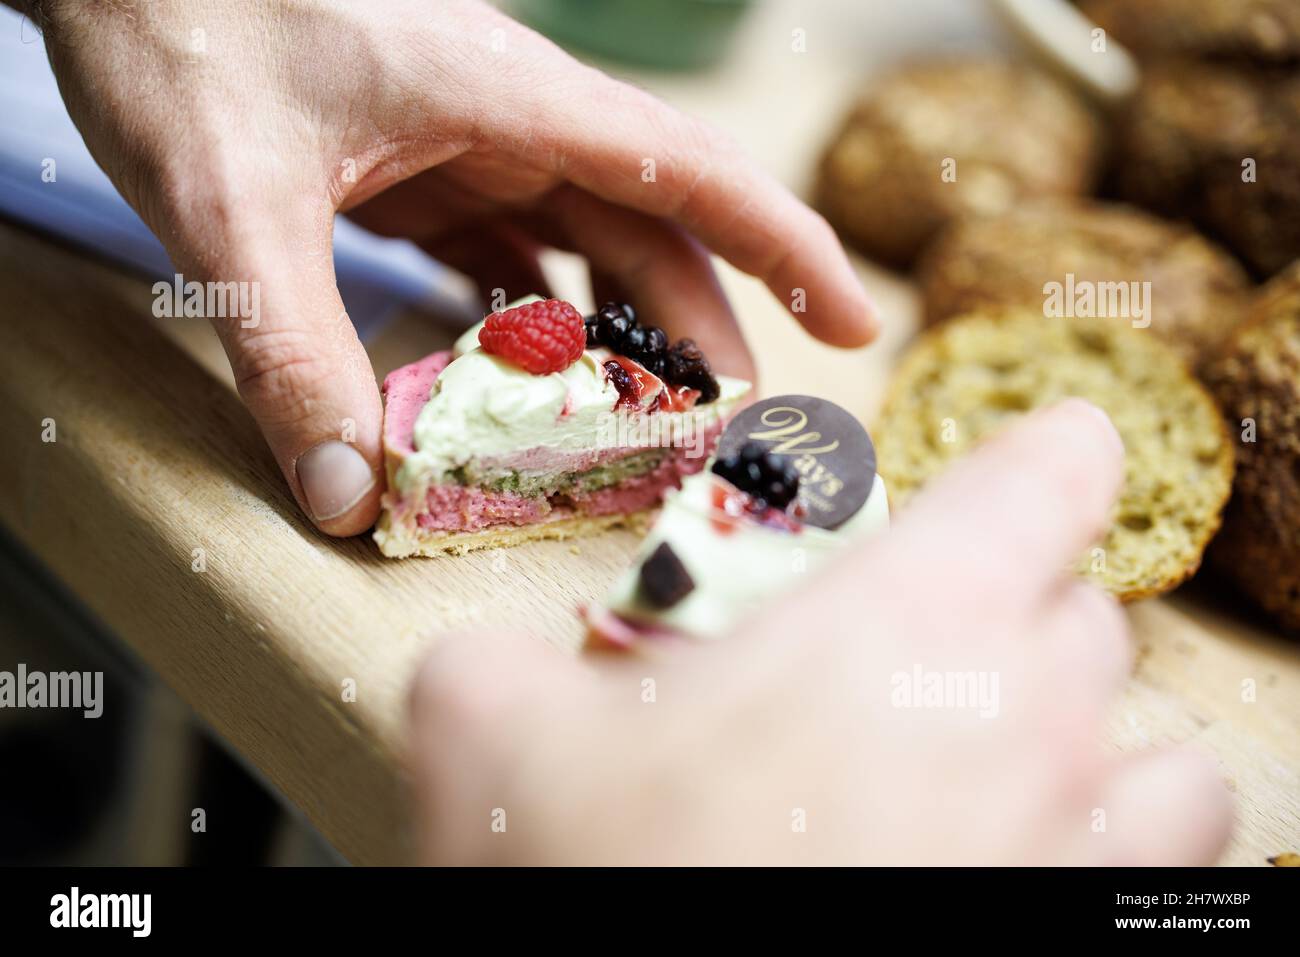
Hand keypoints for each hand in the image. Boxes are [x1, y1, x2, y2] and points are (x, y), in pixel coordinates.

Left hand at [36, 0, 875, 534]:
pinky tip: (521, 379)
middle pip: (646, 230)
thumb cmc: (175, 17)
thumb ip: (291, 347)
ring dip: (611, 334)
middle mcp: (507, 114)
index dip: (784, 247)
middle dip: (694, 331)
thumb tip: (348, 491)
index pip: (687, 172)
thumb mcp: (229, 197)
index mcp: (506, 93)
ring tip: (631, 426)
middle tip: (716, 432)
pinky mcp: (415, 165)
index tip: (852, 321)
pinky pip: (503, 248)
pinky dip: (524, 317)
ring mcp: (463, 139)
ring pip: (581, 243)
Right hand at [408, 401, 1231, 863]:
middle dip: (1003, 607)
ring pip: (1140, 725)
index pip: (1053, 474)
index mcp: (900, 622)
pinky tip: (1037, 837)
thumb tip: (493, 670)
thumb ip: (500, 662)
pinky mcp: (1083, 920)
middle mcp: (1022, 715)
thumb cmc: (607, 882)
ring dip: (1077, 718)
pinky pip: (1170, 842)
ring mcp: (1074, 834)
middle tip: (908, 652)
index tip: (1030, 465)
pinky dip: (1124, 823)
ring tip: (990, 747)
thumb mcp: (493, 733)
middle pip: (1076, 605)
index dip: (1046, 457)